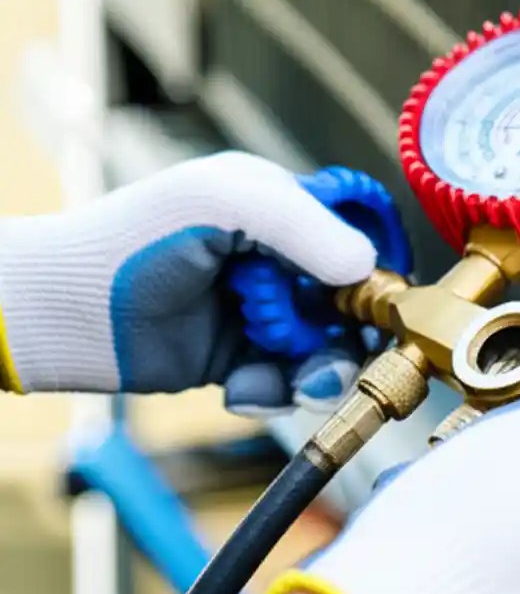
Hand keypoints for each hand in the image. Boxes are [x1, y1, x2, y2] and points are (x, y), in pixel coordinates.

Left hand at [0, 151, 376, 413]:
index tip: (378, 303)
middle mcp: (278, 260)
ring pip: (327, 351)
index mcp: (283, 208)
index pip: (359, 234)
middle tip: (323, 356)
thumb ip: (303, 224)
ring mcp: (261, 312)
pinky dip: (271, 392)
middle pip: (351, 304)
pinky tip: (239, 388)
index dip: (375, 270)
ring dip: (313, 374)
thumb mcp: (223, 201)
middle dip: (345, 337)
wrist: (65, 312)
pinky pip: (286, 383)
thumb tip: (366, 266)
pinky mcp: (240, 357)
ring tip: (281, 381)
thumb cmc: (131, 240)